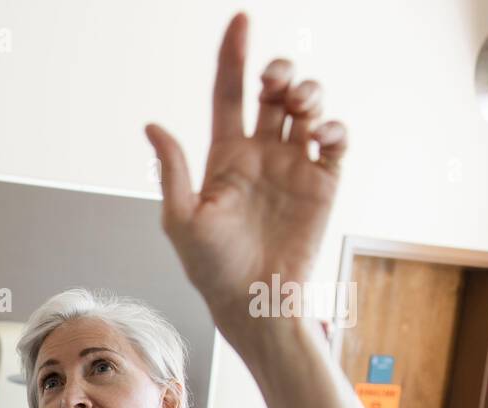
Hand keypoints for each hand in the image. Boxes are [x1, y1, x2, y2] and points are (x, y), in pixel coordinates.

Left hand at [145, 13, 345, 348]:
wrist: (252, 300)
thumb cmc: (209, 268)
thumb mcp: (180, 220)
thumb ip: (171, 171)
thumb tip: (152, 125)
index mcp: (223, 156)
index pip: (228, 93)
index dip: (233, 55)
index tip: (240, 19)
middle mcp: (260, 154)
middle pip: (273, 91)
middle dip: (278, 72)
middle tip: (276, 84)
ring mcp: (293, 165)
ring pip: (307, 106)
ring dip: (308, 94)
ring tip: (302, 111)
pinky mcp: (323, 182)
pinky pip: (336, 140)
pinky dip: (336, 126)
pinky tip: (324, 134)